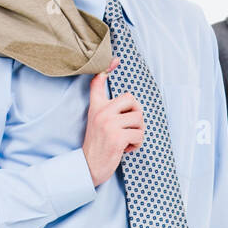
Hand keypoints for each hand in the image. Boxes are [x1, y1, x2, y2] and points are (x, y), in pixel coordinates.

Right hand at [82, 56, 144, 186]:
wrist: (88, 167)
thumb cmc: (98, 144)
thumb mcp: (97, 121)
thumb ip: (104, 106)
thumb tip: (120, 94)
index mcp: (96, 106)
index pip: (98, 82)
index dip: (107, 68)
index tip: (115, 60)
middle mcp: (101, 112)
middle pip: (132, 100)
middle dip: (137, 115)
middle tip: (130, 127)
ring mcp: (109, 124)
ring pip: (139, 120)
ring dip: (138, 133)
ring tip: (127, 140)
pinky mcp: (117, 137)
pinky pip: (139, 135)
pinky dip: (136, 144)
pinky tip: (126, 148)